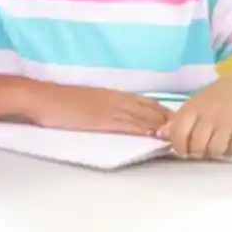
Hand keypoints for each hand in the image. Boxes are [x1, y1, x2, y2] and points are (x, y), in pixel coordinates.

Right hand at [23, 83, 172, 135]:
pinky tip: (155, 136)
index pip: (145, 102)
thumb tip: (116, 116)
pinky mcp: (103, 120)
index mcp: (112, 94)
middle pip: (150, 108)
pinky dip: (144, 130)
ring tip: (180, 134)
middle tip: (190, 127)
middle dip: (169, 118)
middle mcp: (115, 100)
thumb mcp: (86, 101)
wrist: (41, 98)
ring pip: (144, 117)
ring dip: (162, 125)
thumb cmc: (58, 102)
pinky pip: (129, 125)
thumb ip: (104, 107)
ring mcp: (110, 110)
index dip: (163, 111)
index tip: (178, 119)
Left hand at [158, 67, 231, 157]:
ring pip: (216, 151)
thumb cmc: (217, 96)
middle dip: (198, 153)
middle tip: (203, 149)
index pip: (179, 134)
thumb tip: (160, 134)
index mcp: (193, 107)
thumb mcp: (195, 104)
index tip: (184, 150)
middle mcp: (210, 113)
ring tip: (218, 145)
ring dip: (216, 153)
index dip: (179, 147)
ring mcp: (229, 119)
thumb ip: (179, 121)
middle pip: (198, 147)